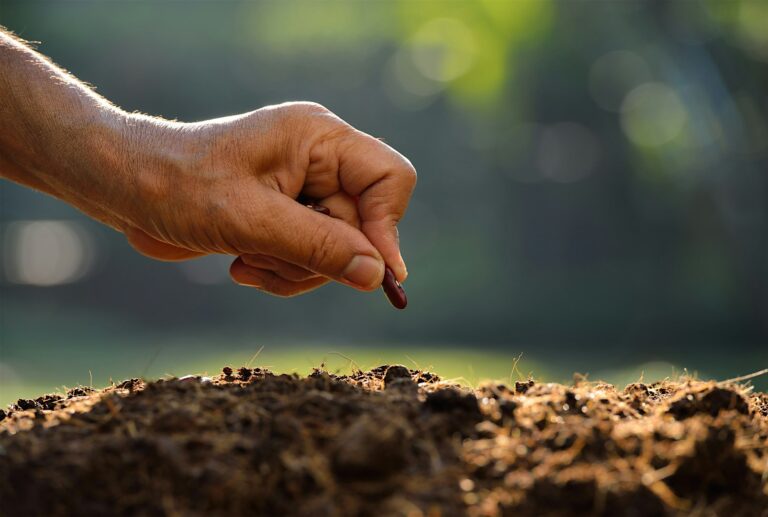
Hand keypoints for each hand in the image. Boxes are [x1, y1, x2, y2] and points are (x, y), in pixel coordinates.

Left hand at [120, 102, 415, 296]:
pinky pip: (310, 257)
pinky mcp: (288, 213)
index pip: (391, 178)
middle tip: (268, 257)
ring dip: (293, 268)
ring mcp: (305, 187)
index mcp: (319, 138)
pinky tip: (241, 263)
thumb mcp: (251, 221)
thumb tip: (377, 275)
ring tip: (246, 260)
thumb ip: (318, 247)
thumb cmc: (180, 187)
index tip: (369, 273)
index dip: (386, 227)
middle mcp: (320, 158)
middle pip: (363, 225)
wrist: (127, 186)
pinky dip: (280, 271)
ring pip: (338, 250)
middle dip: (317, 256)